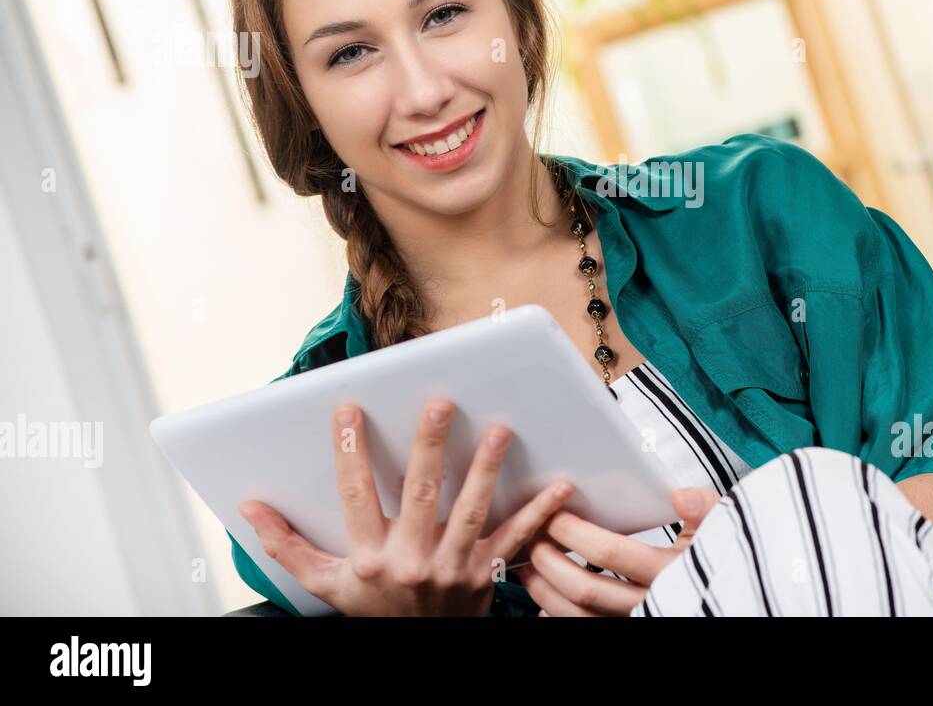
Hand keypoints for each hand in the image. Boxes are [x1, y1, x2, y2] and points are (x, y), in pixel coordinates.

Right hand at [239, 399, 572, 615]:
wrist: (420, 652)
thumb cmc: (375, 611)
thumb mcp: (326, 586)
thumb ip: (288, 547)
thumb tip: (250, 508)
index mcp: (368, 558)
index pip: (355, 495)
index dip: (348, 451)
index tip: (347, 411)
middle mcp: (410, 561)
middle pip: (420, 493)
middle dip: (430, 446)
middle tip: (440, 404)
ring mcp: (452, 568)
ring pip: (471, 510)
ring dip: (487, 468)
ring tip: (498, 430)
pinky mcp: (487, 574)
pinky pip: (515, 539)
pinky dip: (539, 513)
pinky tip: (559, 484)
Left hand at [518, 486, 721, 615]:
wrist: (733, 596)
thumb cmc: (720, 554)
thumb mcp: (721, 527)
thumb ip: (704, 508)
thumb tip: (681, 495)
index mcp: (667, 572)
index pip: (609, 554)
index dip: (575, 534)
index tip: (554, 515)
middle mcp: (648, 601)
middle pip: (585, 588)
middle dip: (550, 561)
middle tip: (534, 537)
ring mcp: (634, 619)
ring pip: (578, 616)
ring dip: (545, 591)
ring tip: (529, 565)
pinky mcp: (627, 624)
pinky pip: (583, 629)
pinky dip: (557, 617)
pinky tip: (544, 601)